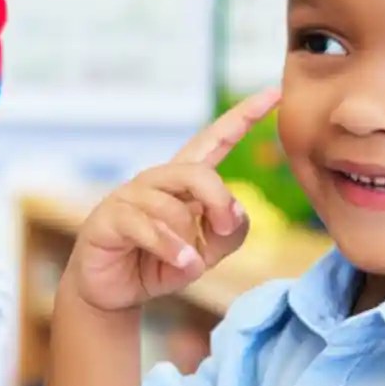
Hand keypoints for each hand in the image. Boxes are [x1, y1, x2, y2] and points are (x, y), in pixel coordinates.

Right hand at [67, 89, 280, 311]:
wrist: (113, 292)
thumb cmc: (159, 265)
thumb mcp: (206, 252)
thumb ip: (228, 232)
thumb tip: (232, 211)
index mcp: (182, 181)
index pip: (214, 140)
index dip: (243, 117)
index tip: (275, 93)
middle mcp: (156, 180)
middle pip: (197, 172)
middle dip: (218, 201)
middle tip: (224, 229)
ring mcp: (129, 197)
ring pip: (173, 206)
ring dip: (189, 241)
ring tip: (191, 265)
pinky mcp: (109, 218)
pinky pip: (148, 227)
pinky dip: (170, 249)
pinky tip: (182, 264)